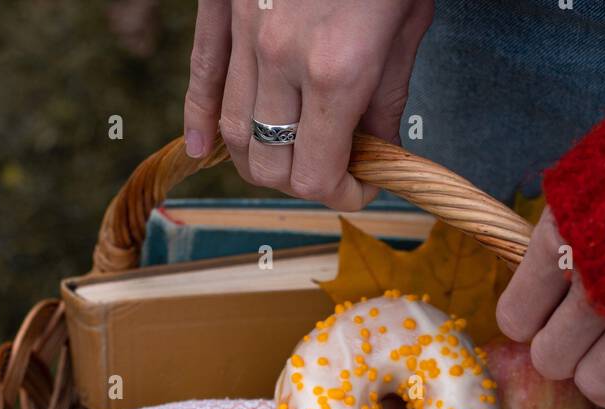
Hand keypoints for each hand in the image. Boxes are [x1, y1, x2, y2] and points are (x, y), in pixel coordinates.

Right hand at [184, 0, 433, 210]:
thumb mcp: (406, 30)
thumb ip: (386, 103)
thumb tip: (376, 158)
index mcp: (336, 74)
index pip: (315, 177)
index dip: (340, 195)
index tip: (359, 187)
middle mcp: (282, 61)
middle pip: (271, 165)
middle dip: (301, 181)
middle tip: (329, 171)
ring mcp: (244, 34)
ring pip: (233, 133)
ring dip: (260, 159)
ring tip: (289, 158)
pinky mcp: (219, 8)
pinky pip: (201, 78)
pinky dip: (198, 122)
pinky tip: (203, 152)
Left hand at [496, 207, 604, 408]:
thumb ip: (576, 220)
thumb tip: (551, 264)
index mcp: (567, 237)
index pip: (517, 317)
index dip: (533, 323)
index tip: (548, 319)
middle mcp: (596, 287)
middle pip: (551, 360)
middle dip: (567, 356)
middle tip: (589, 345)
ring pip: (595, 387)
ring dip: (604, 386)